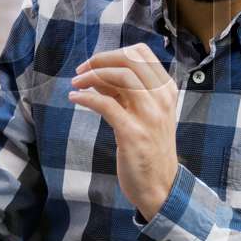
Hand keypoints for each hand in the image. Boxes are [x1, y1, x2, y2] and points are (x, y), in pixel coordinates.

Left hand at [68, 43, 179, 219]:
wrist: (160, 186)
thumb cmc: (150, 149)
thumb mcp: (144, 115)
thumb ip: (125, 94)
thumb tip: (97, 75)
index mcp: (166, 91)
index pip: (141, 54)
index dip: (112, 54)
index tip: (94, 63)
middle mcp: (161, 99)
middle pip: (129, 61)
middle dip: (99, 61)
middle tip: (80, 71)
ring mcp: (149, 116)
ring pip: (120, 77)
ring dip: (91, 76)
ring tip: (75, 84)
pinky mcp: (132, 133)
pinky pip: (106, 104)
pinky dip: (86, 98)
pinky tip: (75, 99)